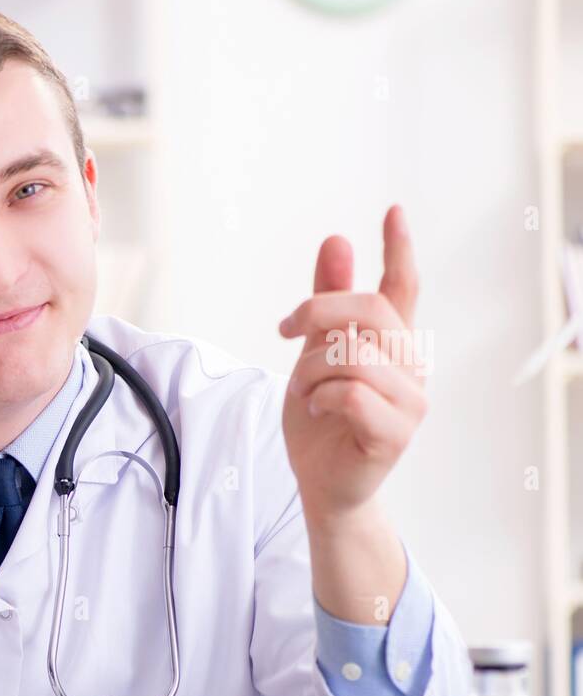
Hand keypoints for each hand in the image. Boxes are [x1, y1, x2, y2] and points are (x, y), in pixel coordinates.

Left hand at [276, 204, 428, 523]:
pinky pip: (352, 394)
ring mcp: (410, 399)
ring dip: (312, 373)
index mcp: (392, 344)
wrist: (321, 484)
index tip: (391, 211)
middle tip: (285, 328)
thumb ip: (325, 305)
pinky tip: (318, 413)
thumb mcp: (313, 356)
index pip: (402, 287)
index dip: (398, 248)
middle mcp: (410, 365)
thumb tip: (337, 239)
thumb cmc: (320, 422)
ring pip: (352, 355)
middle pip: (370, 309)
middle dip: (318, 311)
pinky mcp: (397, 431)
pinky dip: (322, 400)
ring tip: (307, 396)